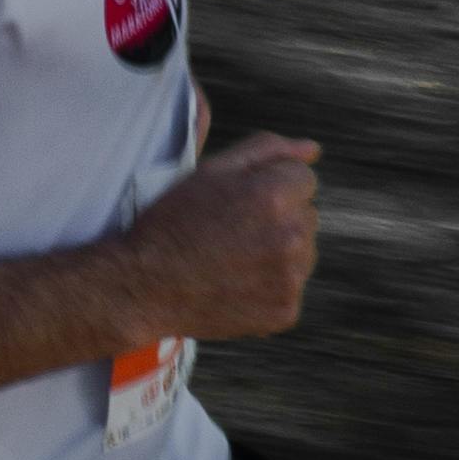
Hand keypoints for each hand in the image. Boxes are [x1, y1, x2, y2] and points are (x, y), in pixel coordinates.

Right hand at [132, 135, 320, 344]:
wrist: (145, 287)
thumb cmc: (174, 224)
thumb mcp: (211, 172)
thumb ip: (266, 150)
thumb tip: (313, 149)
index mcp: (273, 195)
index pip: (304, 178)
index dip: (270, 186)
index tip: (241, 203)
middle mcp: (290, 236)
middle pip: (308, 214)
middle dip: (280, 217)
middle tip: (233, 232)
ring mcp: (290, 277)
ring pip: (305, 250)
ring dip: (280, 251)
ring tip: (235, 258)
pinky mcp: (286, 310)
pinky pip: (293, 286)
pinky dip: (272, 286)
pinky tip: (238, 283)